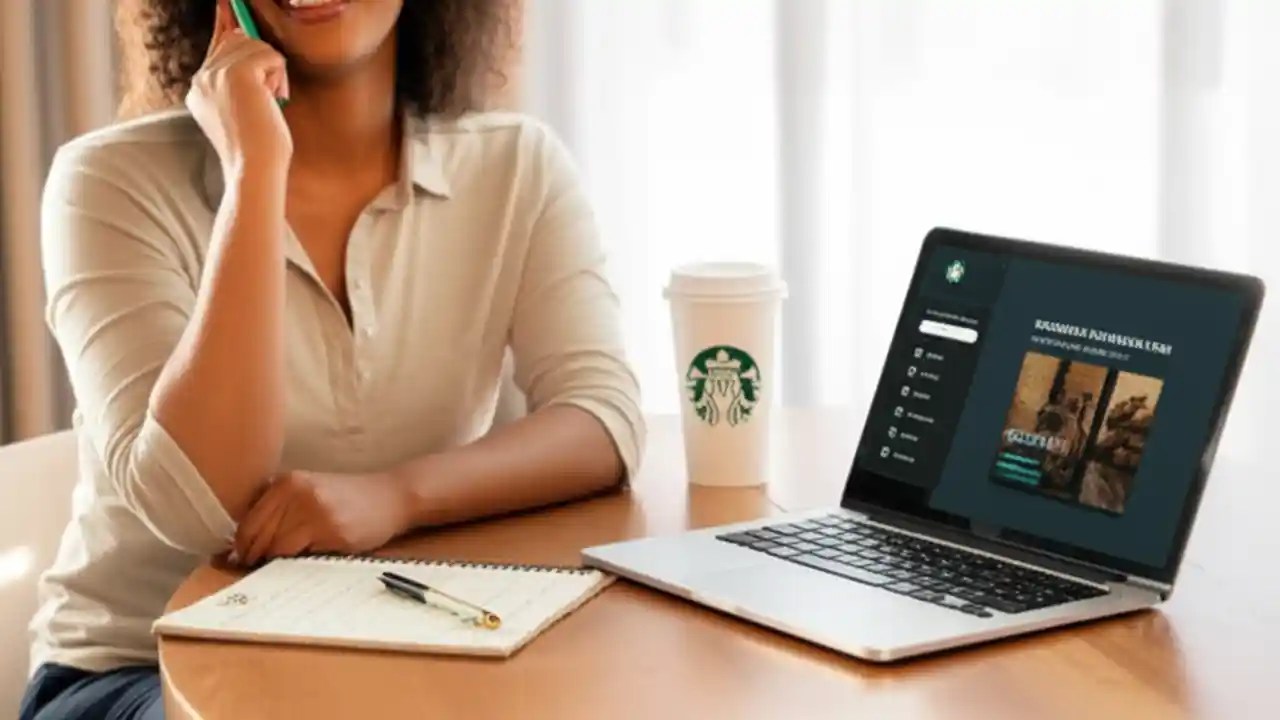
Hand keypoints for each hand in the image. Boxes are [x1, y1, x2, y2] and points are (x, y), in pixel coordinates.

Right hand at [186, 0, 291, 175]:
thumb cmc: (259, 149)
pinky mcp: (236, 72)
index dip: (225, 22)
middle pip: (240, 41)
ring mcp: (216, 73)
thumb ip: (243, 80)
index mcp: (200, 88)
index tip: (227, 3)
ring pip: (256, 46)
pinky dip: (279, 76)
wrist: (254, 168)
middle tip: (268, 97)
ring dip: (273, 72)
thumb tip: (248, 44)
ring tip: (269, 101)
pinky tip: (273, 99)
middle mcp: (202, 77)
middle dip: (263, 63)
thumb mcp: (246, 109)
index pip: (217, 43)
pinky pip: (270, 55)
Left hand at [232, 470, 412, 565]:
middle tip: (258, 569)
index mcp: (287, 482)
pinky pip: (303, 557)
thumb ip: (277, 507)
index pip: (248, 523)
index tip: (239, 560)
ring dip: (275, 563)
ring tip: (282, 566)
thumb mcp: (308, 489)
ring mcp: (317, 514)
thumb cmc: (346, 498)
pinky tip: (306, 561)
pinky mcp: (334, 533)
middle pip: (259, 538)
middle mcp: (299, 494)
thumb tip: (238, 544)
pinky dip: (298, 564)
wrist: (391, 497)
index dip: (240, 547)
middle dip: (254, 558)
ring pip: (277, 550)